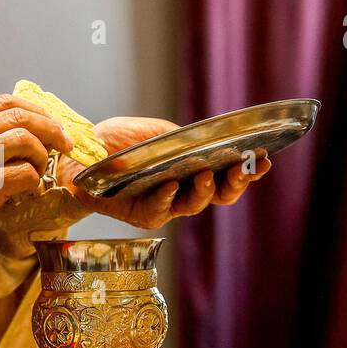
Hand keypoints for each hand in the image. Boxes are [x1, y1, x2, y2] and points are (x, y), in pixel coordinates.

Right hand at [0, 93, 72, 257]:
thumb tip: (37, 127)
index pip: (6, 101)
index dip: (38, 110)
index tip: (54, 125)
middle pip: (20, 116)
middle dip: (51, 129)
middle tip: (64, 144)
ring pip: (26, 141)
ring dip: (42, 156)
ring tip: (39, 170)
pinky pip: (26, 173)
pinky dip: (35, 180)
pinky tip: (29, 188)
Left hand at [57, 116, 271, 229]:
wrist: (80, 151)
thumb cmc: (120, 141)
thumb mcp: (158, 133)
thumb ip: (183, 141)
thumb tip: (208, 145)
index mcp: (192, 171)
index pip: (227, 176)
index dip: (248, 171)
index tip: (265, 158)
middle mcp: (182, 192)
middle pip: (218, 197)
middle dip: (234, 184)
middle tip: (242, 169)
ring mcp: (162, 205)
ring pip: (192, 207)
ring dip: (203, 191)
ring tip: (206, 175)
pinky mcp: (138, 214)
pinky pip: (157, 212)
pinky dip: (165, 198)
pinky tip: (170, 186)